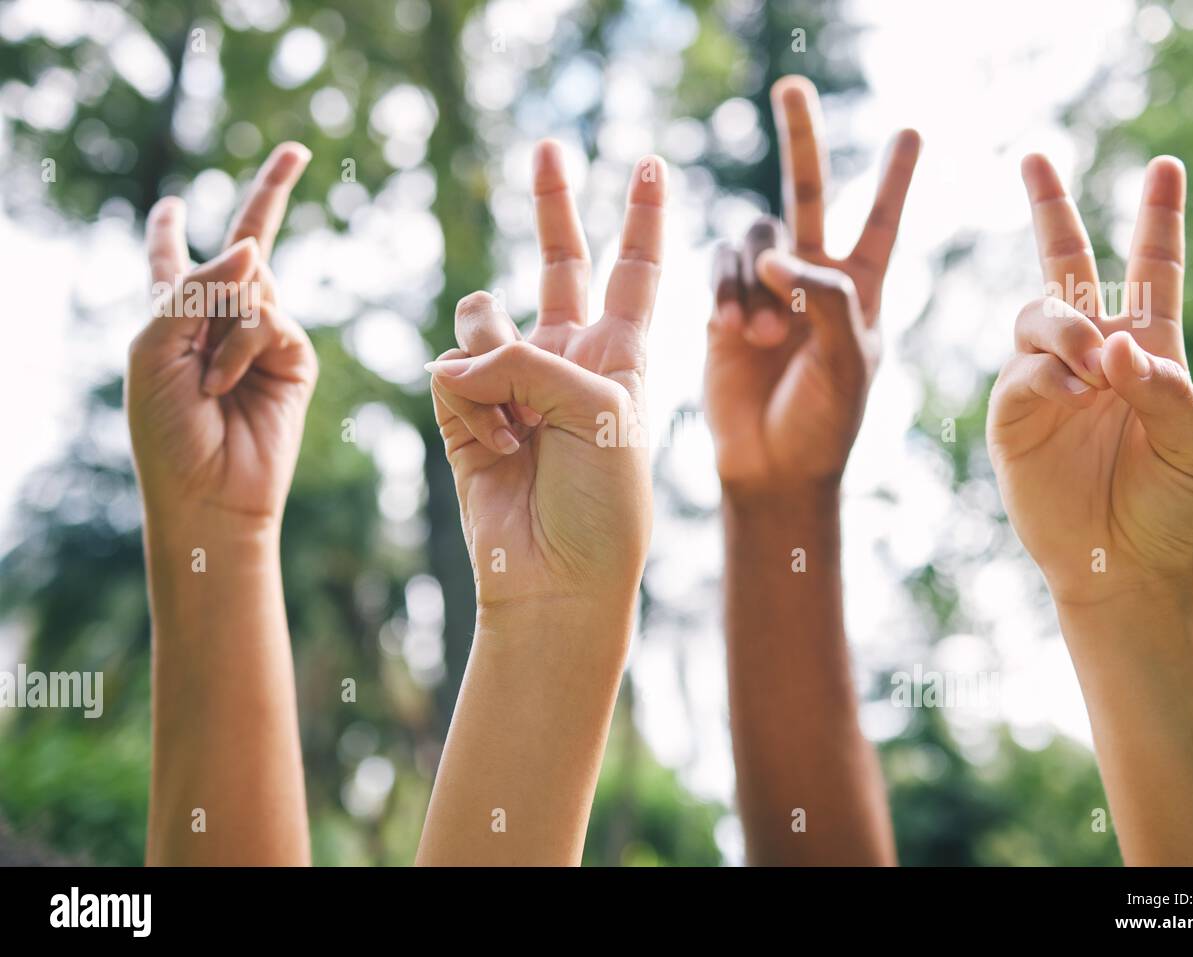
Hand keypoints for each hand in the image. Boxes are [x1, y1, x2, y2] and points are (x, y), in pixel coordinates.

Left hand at [128, 143, 316, 526]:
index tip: (172, 205)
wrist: (207, 491)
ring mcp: (260, 337)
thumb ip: (199, 287)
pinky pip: (271, 320)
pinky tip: (227, 385)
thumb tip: (255, 247)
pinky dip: (243, 348)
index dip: (171, 231)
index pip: (173, 262)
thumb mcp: (156, 344)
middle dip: (271, 195)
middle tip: (295, 151)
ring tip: (209, 384)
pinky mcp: (291, 358)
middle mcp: (219, 320)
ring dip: (224, 328)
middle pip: (245, 247)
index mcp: (172, 316)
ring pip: (255, 286)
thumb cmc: (166, 427)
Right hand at [428, 142, 665, 609]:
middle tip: (549, 147)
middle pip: (560, 263)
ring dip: (493, 348)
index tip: (652, 164)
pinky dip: (471, 402)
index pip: (636, 270)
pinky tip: (497, 446)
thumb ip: (529, 358)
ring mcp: (515, 384)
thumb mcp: (597, 406)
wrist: (560, 577)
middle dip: (554, 207)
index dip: (643, 218)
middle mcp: (569, 360)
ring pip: (483, 316)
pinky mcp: (465, 412)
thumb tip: (457, 359)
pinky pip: (452, 369)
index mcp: (623, 355)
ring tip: (515, 411)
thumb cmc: (604, 497)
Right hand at [705, 75, 919, 493]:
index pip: (881, 218)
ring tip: (763, 335)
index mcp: (860, 289)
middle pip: (807, 191)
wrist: (772, 467)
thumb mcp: (848, 362)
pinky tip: (733, 329)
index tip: (911, 130)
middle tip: (792, 86)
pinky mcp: (722, 306)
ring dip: (756, 277)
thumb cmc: (825, 423)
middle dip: (801, 138)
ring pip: (755, 236)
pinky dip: (726, 288)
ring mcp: (764, 290)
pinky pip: (720, 267)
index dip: (893, 175)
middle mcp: (811, 279)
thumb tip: (776, 252)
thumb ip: (824, 299)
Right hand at [986, 154, 1192, 605]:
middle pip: (1066, 265)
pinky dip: (1049, 372)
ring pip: (1039, 314)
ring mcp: (1047, 382)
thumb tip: (1110, 343)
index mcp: (1148, 350)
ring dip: (1066, 325)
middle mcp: (1092, 355)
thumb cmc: (1173, 504)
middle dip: (1050, 210)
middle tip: (1034, 158)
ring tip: (1093, 364)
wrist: (1125, 565)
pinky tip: (1077, 392)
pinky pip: (1021, 371)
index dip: (1157, 218)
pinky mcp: (1012, 415)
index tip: (1164, 167)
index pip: (1151, 269)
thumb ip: (1161, 386)